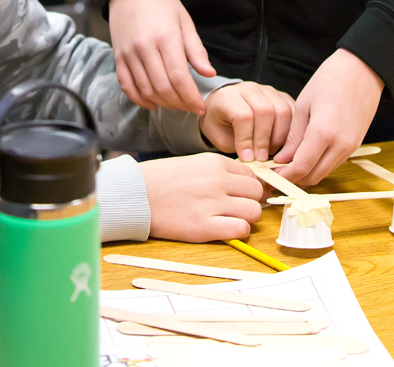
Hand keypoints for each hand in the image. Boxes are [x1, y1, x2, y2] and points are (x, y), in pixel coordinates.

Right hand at [109, 0, 215, 115]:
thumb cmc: (162, 3)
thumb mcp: (185, 21)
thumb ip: (196, 50)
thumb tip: (209, 74)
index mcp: (166, 38)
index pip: (179, 78)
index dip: (191, 98)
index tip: (201, 108)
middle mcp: (145, 48)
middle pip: (162, 88)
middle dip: (179, 104)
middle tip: (191, 107)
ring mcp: (128, 54)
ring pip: (145, 90)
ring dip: (162, 103)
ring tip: (176, 104)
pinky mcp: (117, 57)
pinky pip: (126, 86)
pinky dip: (139, 99)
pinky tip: (152, 104)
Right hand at [141, 153, 263, 240]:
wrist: (136, 194)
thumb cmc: (162, 179)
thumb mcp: (193, 163)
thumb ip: (218, 171)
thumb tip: (243, 183)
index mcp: (215, 162)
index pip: (251, 173)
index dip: (247, 186)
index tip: (240, 194)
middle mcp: (217, 180)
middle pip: (256, 192)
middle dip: (250, 200)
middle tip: (236, 207)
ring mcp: (212, 204)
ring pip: (254, 211)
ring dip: (246, 217)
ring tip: (230, 218)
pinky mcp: (205, 227)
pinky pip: (240, 230)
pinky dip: (238, 231)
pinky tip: (224, 229)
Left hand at [200, 82, 294, 161]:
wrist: (224, 109)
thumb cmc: (221, 125)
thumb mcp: (221, 137)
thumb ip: (237, 147)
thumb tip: (255, 161)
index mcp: (229, 97)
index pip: (243, 116)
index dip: (247, 140)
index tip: (247, 158)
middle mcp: (250, 89)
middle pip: (265, 111)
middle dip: (265, 140)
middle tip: (261, 158)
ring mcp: (268, 91)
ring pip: (283, 111)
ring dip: (280, 137)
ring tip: (272, 152)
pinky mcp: (282, 96)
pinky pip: (293, 112)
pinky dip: (291, 131)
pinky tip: (283, 145)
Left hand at [273, 49, 383, 186]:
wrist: (362, 71)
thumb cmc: (329, 80)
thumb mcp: (303, 105)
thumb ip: (293, 136)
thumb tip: (282, 160)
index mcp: (324, 133)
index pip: (301, 168)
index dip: (283, 176)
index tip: (269, 174)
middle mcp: (340, 146)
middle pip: (313, 177)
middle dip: (293, 179)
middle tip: (274, 172)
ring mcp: (350, 147)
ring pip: (324, 173)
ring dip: (306, 173)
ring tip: (287, 165)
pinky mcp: (355, 145)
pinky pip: (333, 163)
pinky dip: (318, 165)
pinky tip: (304, 155)